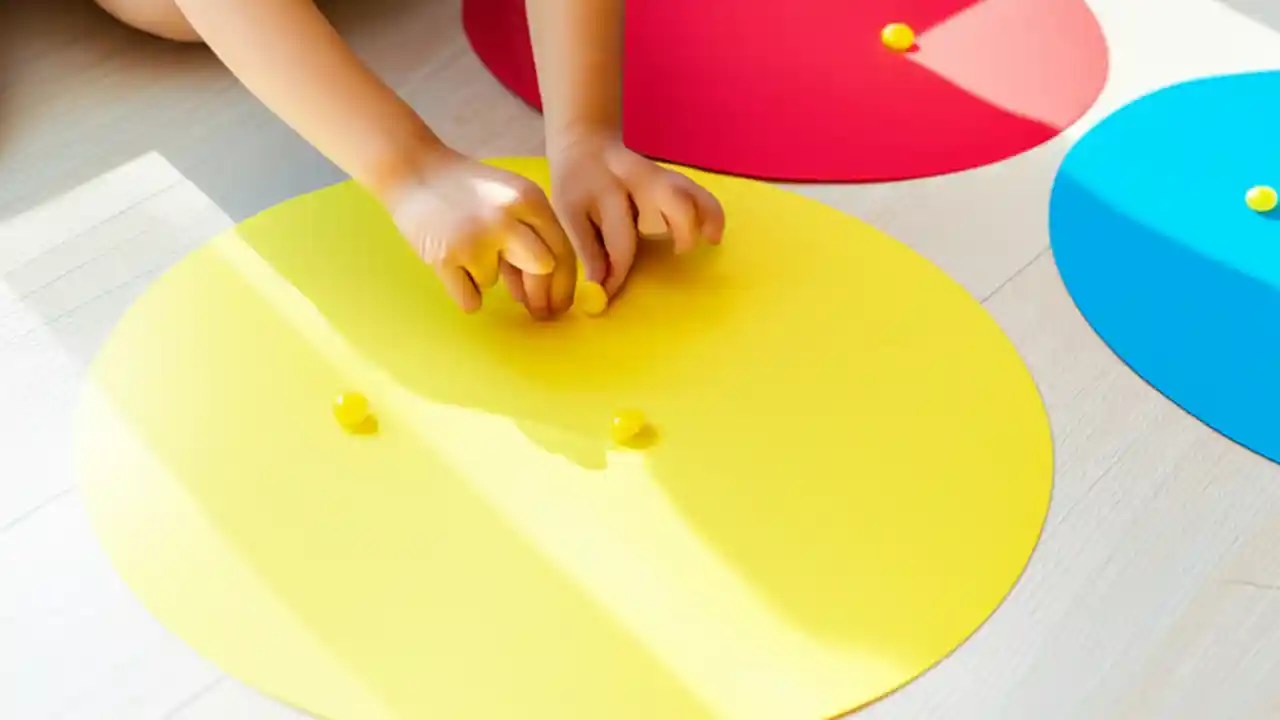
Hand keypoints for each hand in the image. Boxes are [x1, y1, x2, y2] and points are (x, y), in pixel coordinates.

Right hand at [385, 151, 577, 318]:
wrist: (413, 170)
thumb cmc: (466, 190)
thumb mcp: (508, 202)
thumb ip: (531, 238)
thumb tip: (545, 293)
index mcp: (528, 199)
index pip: (562, 250)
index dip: (565, 284)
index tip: (560, 305)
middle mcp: (506, 217)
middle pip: (542, 270)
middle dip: (540, 294)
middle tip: (534, 309)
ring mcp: (475, 237)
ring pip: (495, 282)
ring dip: (482, 276)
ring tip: (464, 246)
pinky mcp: (445, 257)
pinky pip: (470, 299)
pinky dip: (464, 292)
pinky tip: (453, 265)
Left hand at [547, 132, 724, 295]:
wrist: (585, 144)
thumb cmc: (575, 185)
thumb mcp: (567, 212)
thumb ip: (586, 249)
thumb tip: (597, 288)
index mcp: (607, 187)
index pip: (620, 237)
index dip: (615, 273)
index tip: (608, 293)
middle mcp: (638, 177)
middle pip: (673, 198)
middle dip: (680, 231)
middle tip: (678, 253)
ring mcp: (658, 174)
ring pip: (691, 192)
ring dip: (706, 217)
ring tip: (712, 241)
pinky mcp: (670, 178)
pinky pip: (697, 193)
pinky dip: (710, 213)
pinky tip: (712, 235)